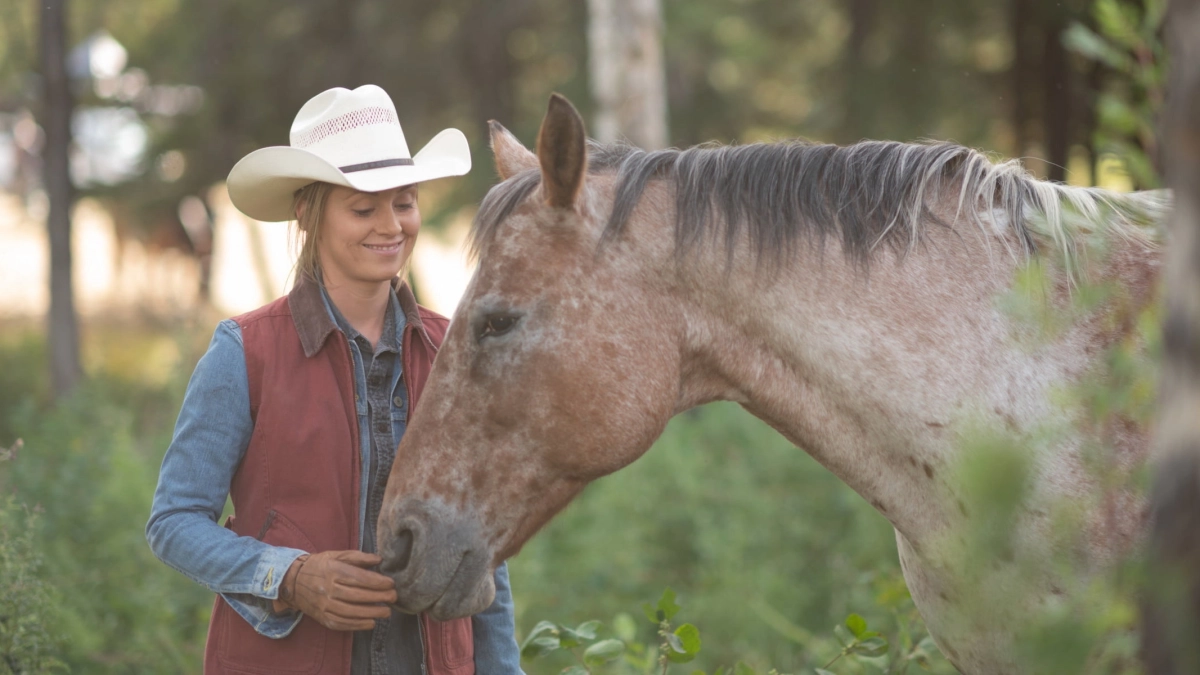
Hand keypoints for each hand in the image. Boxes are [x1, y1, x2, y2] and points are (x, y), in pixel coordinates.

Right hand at [275, 550, 397, 630]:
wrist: (292, 581)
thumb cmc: (319, 566)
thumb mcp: (336, 555)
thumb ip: (358, 557)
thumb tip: (379, 559)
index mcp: (332, 570)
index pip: (359, 578)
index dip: (377, 582)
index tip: (391, 583)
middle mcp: (327, 588)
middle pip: (357, 595)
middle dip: (378, 597)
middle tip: (393, 598)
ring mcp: (323, 605)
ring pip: (350, 612)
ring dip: (371, 613)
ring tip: (386, 612)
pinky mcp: (321, 617)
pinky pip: (341, 623)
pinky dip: (357, 625)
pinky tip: (370, 623)